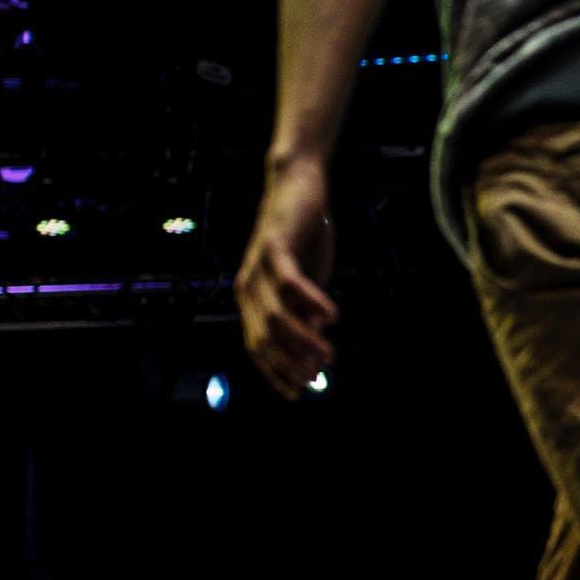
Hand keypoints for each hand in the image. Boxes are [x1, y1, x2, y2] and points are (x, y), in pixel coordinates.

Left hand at [238, 157, 338, 398]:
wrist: (298, 186)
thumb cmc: (304, 235)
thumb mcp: (307, 280)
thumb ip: (306, 310)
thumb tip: (315, 345)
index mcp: (252, 298)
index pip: (258, 347)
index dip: (276, 373)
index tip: (298, 393)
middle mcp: (247, 287)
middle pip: (264, 338)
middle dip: (290, 363)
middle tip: (317, 376)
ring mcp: (259, 267)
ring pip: (276, 316)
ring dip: (303, 339)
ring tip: (328, 354)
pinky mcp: (275, 247)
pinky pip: (290, 283)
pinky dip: (311, 301)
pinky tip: (332, 315)